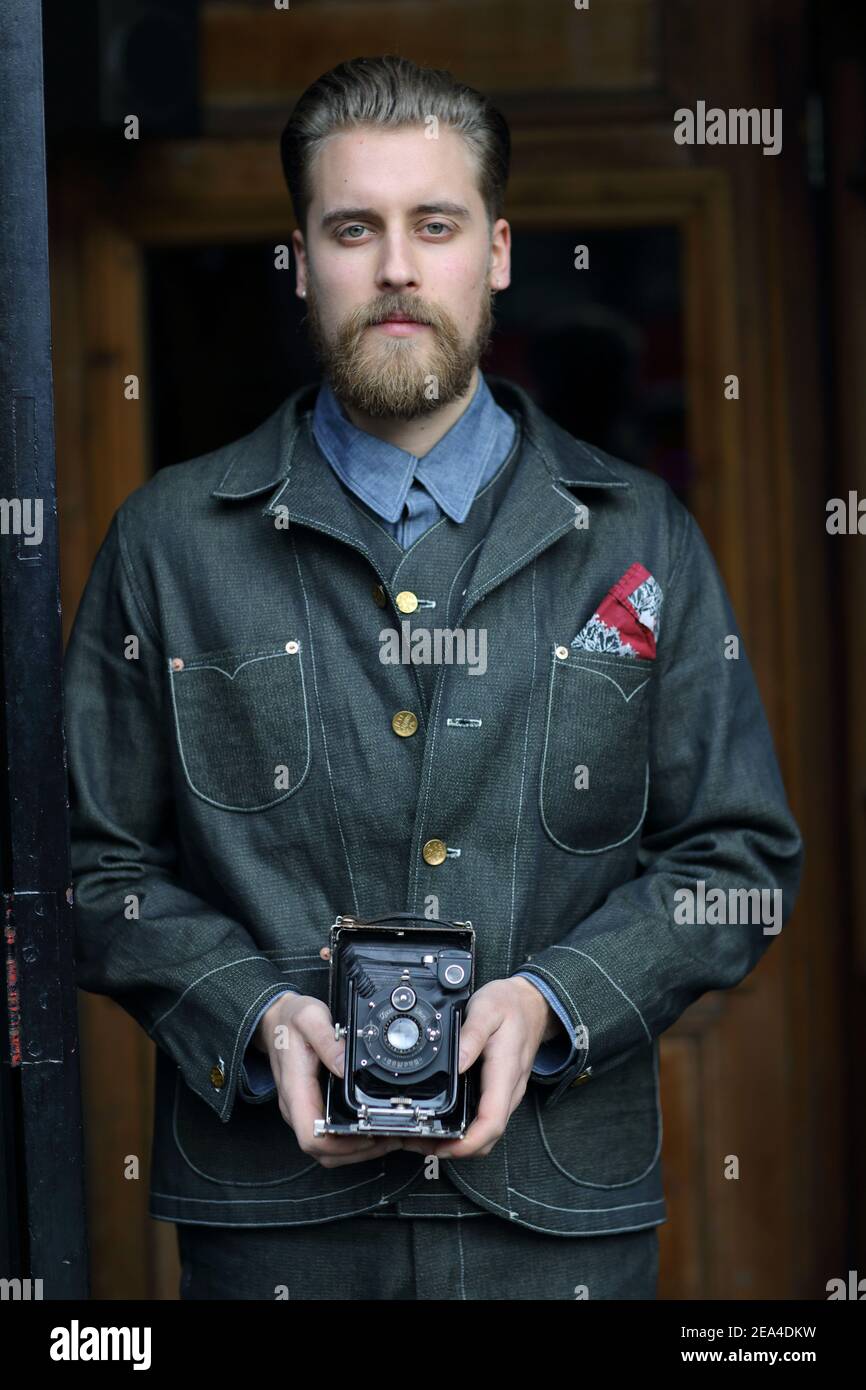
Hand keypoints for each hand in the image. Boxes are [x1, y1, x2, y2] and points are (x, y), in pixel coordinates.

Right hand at [255, 993, 403, 1167]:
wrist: (274, 1021)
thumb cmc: (289, 1020)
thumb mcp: (309, 1018)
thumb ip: (328, 1040)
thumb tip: (346, 1067)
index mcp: (295, 1091)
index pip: (312, 1137)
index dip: (342, 1145)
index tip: (368, 1135)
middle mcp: (297, 1108)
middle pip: (324, 1152)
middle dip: (359, 1152)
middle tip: (393, 1137)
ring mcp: (304, 1111)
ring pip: (328, 1150)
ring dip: (359, 1150)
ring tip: (391, 1137)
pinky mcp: (312, 1109)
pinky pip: (331, 1137)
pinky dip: (354, 1141)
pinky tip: (375, 1132)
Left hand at [400, 975, 556, 1159]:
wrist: (534, 1002)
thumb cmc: (511, 1005)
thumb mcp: (487, 1009)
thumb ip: (471, 1034)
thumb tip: (457, 1063)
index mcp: (505, 1073)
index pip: (491, 1122)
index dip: (467, 1143)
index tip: (442, 1148)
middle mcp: (509, 1090)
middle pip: (487, 1137)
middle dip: (454, 1149)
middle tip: (419, 1142)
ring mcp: (507, 1093)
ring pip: (486, 1132)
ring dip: (458, 1142)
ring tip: (423, 1135)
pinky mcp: (501, 1091)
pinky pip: (485, 1120)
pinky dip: (464, 1129)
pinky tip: (443, 1121)